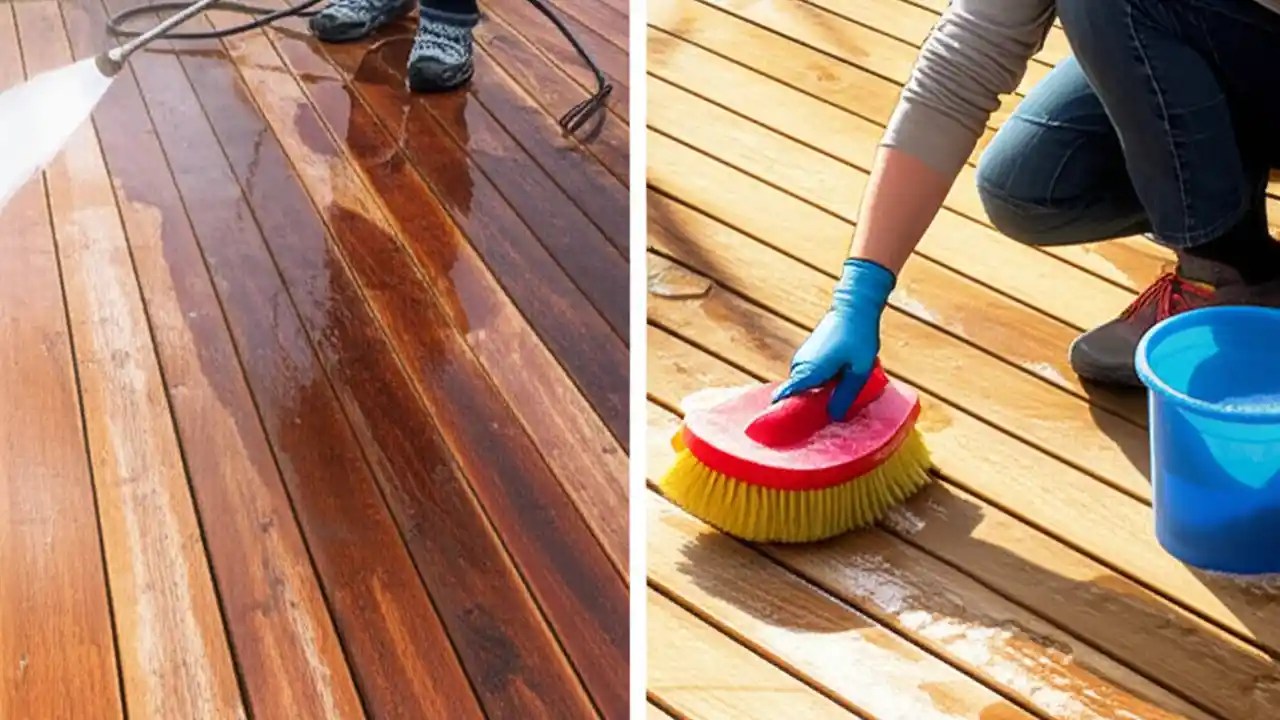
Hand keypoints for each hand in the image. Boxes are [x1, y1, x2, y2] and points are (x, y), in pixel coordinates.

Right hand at [772, 258, 894, 419]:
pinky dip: (815, 385)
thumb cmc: (859, 337)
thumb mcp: (859, 370)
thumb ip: (845, 394)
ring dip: (813, 395)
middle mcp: (799, 366)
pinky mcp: (807, 354)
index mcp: (809, 371)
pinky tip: (833, 386)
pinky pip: (807, 377)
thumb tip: (833, 416)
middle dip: (805, 408)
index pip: (785, 397)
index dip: (780, 414)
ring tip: (831, 403)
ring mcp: (802, 359)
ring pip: (802, 386)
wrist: (854, 307)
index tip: (779, 430)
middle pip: (795, 395)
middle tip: (821, 422)